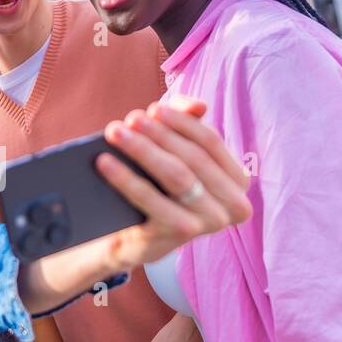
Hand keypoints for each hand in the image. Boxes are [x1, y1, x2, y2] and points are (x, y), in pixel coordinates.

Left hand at [95, 97, 251, 270]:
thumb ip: (187, 121)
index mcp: (237, 180)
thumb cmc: (159, 185)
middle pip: (192, 158)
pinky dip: (125, 178)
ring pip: (176, 176)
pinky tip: (104, 162)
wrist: (135, 236)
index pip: (211, 141)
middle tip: (131, 118)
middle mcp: (233, 205)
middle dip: (159, 134)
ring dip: (143, 150)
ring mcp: (209, 222)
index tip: (154, 108)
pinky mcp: (180, 234)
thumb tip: (199, 106)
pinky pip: (150, 199)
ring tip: (115, 133)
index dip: (181, 122)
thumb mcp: (174, 151)